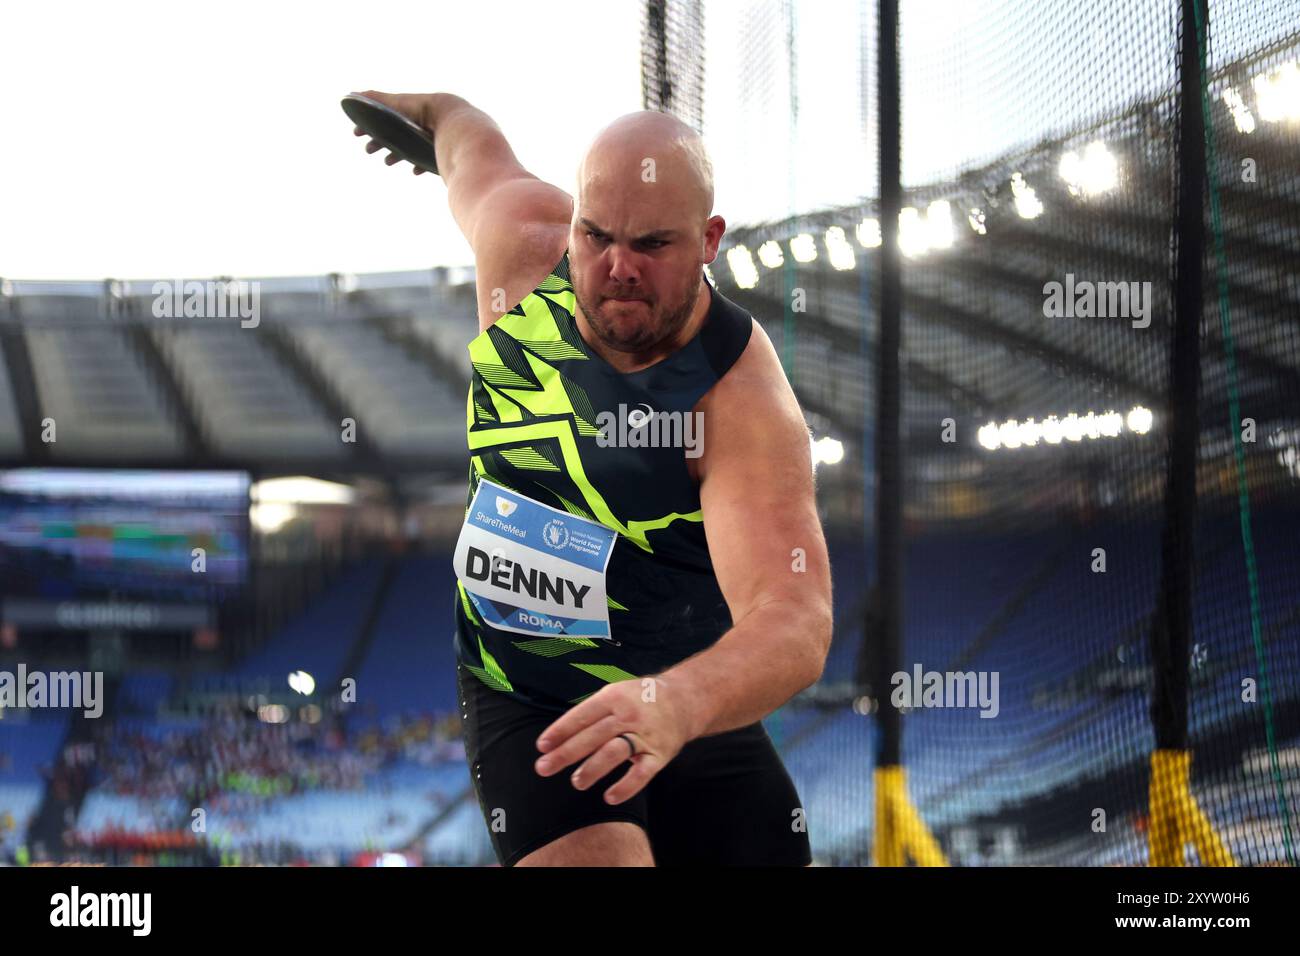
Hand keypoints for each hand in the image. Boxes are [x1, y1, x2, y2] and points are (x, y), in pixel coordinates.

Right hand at [350, 89, 433, 175]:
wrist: (447, 118)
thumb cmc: (419, 110)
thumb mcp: (394, 104)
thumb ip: (374, 99)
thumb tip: (352, 94)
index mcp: (402, 114)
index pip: (381, 120)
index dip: (368, 127)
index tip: (357, 134)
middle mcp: (413, 125)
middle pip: (393, 135)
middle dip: (379, 143)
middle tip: (367, 150)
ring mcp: (424, 138)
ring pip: (408, 149)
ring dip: (396, 155)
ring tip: (387, 161)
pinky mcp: (436, 151)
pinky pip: (428, 161)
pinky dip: (420, 166)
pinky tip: (415, 170)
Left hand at [534, 676, 696, 804]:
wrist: (684, 700)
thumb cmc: (640, 698)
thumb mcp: (616, 693)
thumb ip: (591, 712)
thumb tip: (558, 735)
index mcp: (614, 697)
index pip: (582, 715)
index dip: (560, 731)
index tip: (541, 747)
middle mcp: (629, 714)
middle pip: (593, 735)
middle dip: (566, 753)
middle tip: (544, 768)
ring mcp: (645, 735)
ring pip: (615, 752)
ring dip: (593, 768)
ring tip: (576, 782)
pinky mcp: (659, 754)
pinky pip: (642, 773)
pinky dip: (626, 786)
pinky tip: (609, 797)